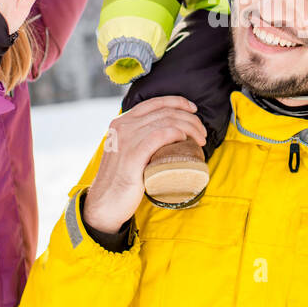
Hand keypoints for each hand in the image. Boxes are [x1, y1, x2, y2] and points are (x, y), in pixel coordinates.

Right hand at [83, 96, 206, 232]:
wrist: (105, 203)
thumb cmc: (122, 179)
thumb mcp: (128, 150)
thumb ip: (141, 138)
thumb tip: (169, 132)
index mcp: (121, 122)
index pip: (154, 102)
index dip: (178, 102)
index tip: (193, 110)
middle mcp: (123, 126)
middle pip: (164, 112)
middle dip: (190, 118)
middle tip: (202, 133)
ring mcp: (126, 139)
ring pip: (166, 121)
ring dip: (189, 128)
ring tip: (200, 140)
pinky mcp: (132, 155)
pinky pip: (159, 135)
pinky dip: (176, 134)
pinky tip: (184, 141)